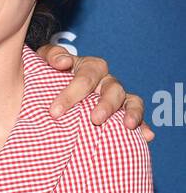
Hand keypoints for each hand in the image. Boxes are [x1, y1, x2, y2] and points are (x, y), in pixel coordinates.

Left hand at [37, 43, 153, 141]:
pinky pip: (136, 118)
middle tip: (96, 120)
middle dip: (106, 104)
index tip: (55, 112)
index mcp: (89, 68)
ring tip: (128, 126)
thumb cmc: (48, 75)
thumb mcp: (45, 61)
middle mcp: (106, 81)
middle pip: (113, 88)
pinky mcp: (121, 115)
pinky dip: (143, 126)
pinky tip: (147, 136)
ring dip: (132, 112)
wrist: (50, 88)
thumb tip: (63, 62)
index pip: (86, 77)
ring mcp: (116, 98)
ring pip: (130, 100)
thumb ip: (52, 56)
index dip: (72, 93)